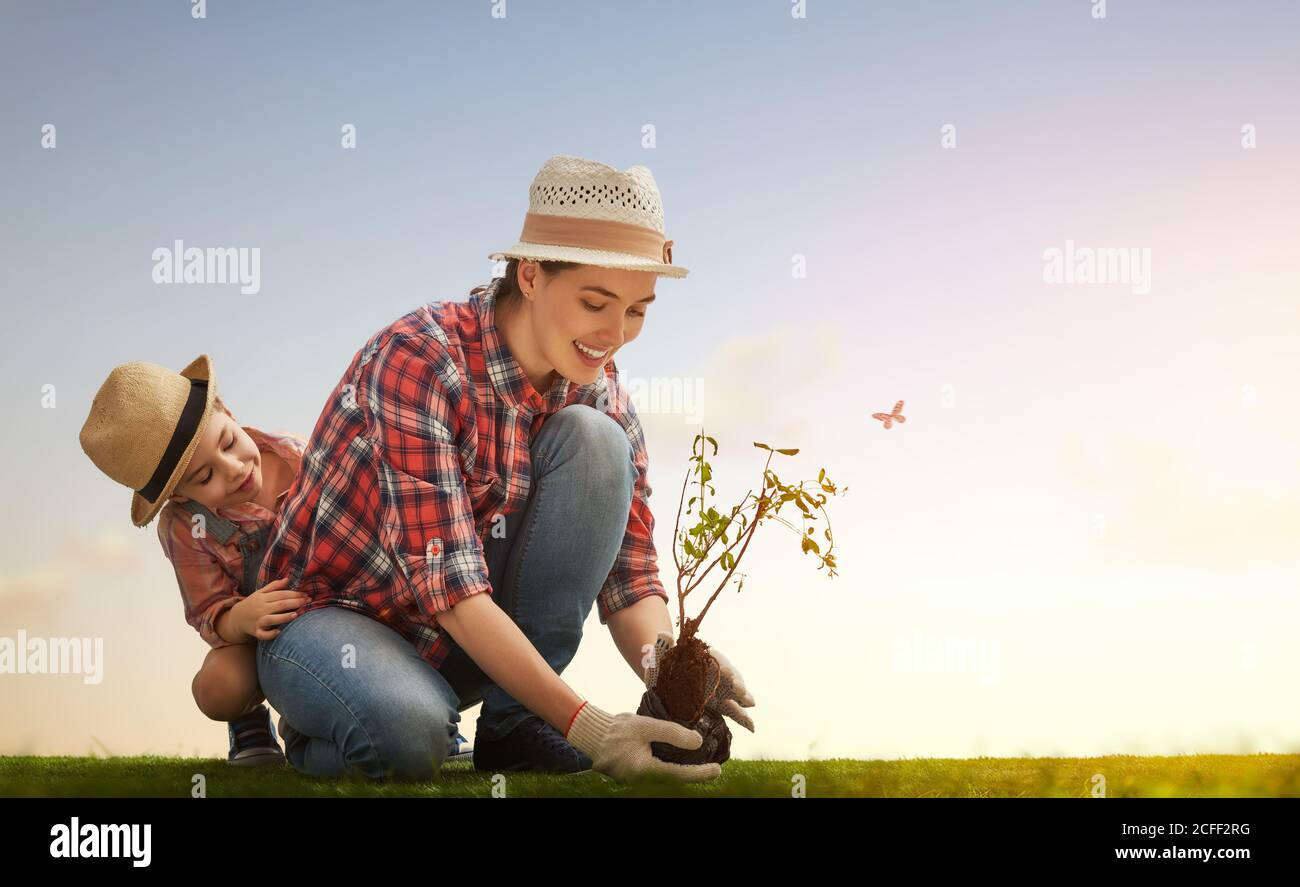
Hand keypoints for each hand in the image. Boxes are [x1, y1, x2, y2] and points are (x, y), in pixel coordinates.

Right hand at [232, 578, 308, 640]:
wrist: (237, 618)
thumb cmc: (253, 604)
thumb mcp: (260, 593)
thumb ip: (274, 586)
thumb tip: (288, 579)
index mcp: (263, 598)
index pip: (281, 594)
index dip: (294, 594)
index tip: (305, 594)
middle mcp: (261, 609)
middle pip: (280, 605)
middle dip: (295, 603)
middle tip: (308, 601)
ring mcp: (259, 621)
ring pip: (272, 619)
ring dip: (284, 617)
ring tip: (296, 614)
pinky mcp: (257, 632)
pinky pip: (263, 634)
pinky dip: (270, 634)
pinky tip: (279, 631)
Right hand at [564, 701, 720, 782]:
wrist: (593, 736)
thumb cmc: (617, 730)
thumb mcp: (645, 725)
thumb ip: (671, 732)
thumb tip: (698, 741)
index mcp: (643, 770)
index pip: (678, 774)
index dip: (699, 773)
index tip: (717, 770)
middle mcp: (641, 781)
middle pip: (675, 781)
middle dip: (695, 776)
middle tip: (714, 768)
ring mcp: (638, 782)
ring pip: (668, 781)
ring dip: (684, 774)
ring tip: (704, 765)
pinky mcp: (637, 778)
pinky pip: (659, 777)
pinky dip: (673, 771)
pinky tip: (683, 761)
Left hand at [645, 630, 755, 732]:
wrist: (664, 679)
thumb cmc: (664, 664)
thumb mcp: (661, 654)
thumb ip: (663, 644)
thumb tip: (663, 634)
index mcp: (704, 658)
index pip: (718, 660)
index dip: (723, 665)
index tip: (726, 672)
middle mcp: (715, 673)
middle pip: (731, 676)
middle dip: (737, 682)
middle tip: (739, 691)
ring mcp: (719, 689)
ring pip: (736, 693)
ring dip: (743, 698)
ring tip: (749, 704)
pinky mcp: (720, 704)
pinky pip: (733, 711)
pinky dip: (743, 718)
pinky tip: (751, 727)